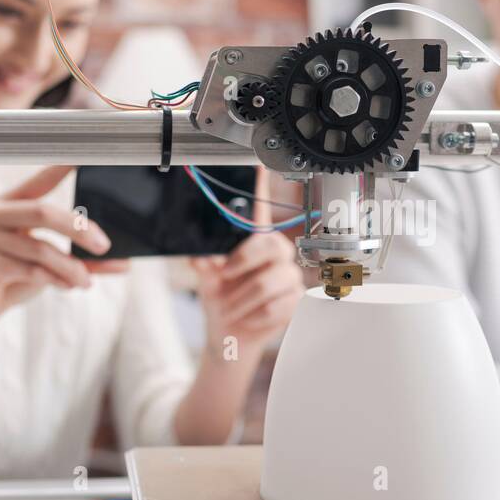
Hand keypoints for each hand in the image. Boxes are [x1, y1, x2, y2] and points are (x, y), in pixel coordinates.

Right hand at [0, 166, 127, 339]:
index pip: (37, 181)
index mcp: (7, 204)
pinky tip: (67, 286)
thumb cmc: (12, 279)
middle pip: (42, 211)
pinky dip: (56, 279)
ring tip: (86, 282)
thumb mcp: (52, 265)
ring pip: (40, 248)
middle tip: (104, 245)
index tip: (82, 156)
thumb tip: (124, 261)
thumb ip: (84, 261)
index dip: (59, 168)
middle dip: (79, 229)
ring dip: (71, 267)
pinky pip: (31, 270)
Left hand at [191, 167, 304, 357]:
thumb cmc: (220, 300)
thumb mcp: (205, 279)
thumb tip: (205, 256)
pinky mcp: (296, 300)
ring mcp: (288, 275)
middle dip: (241, 264)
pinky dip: (254, 315)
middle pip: (269, 244)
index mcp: (253, 240)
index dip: (260, 186)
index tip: (258, 165)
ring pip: (268, 281)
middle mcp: (275, 253)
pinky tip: (247, 316)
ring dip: (241, 299)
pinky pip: (276, 304)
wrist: (230, 335)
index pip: (258, 207)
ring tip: (232, 307)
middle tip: (224, 276)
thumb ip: (203, 263)